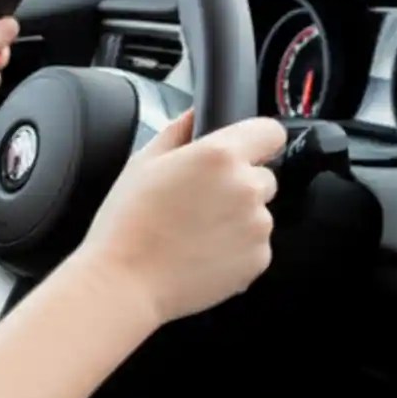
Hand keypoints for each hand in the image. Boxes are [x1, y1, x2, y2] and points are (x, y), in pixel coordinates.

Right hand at [75, 111, 285, 326]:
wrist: (125, 283)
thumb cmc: (128, 224)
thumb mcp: (144, 162)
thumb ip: (179, 130)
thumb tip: (197, 114)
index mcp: (221, 156)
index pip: (271, 132)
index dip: (257, 140)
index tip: (245, 152)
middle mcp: (247, 188)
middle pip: (263, 176)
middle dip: (239, 185)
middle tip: (201, 202)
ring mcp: (257, 226)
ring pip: (259, 212)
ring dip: (238, 218)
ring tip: (196, 232)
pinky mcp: (258, 259)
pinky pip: (256, 245)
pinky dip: (237, 248)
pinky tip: (203, 252)